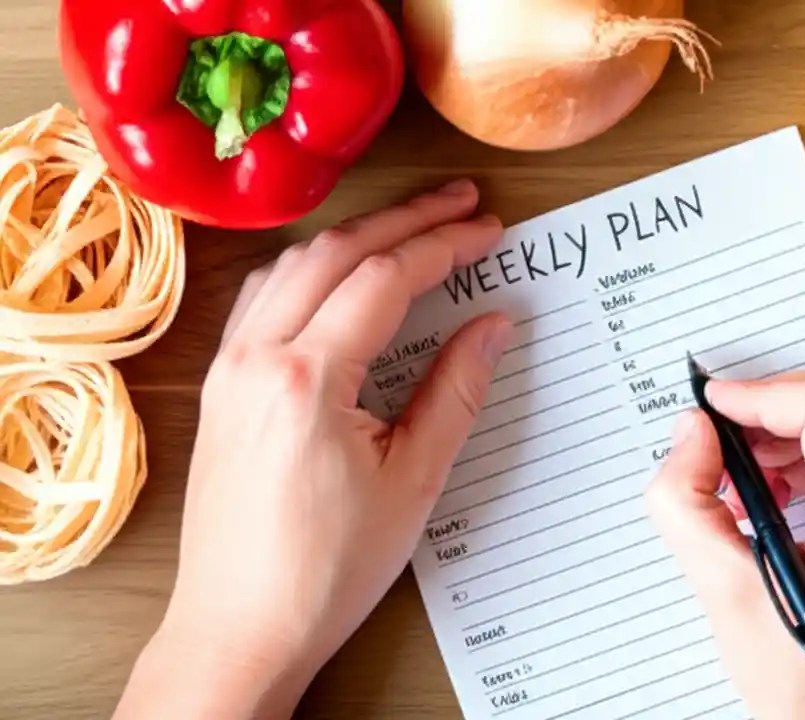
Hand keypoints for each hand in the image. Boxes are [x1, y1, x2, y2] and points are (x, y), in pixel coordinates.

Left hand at [116, 180, 512, 718]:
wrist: (239, 628)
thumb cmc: (323, 571)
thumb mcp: (412, 480)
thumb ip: (456, 390)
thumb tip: (494, 325)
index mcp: (306, 379)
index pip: (385, 278)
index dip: (445, 245)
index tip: (489, 231)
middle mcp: (256, 359)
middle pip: (336, 252)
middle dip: (405, 219)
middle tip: (462, 203)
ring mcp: (229, 370)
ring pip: (292, 265)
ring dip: (354, 236)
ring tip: (410, 227)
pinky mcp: (221, 388)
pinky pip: (262, 298)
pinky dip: (309, 268)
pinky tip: (338, 275)